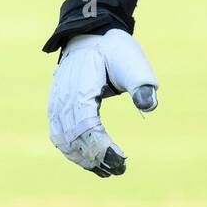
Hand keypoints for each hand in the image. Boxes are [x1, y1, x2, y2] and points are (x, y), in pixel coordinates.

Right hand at [48, 28, 158, 176]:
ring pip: (65, 141)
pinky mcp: (56, 108)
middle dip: (96, 157)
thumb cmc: (114, 49)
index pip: (87, 128)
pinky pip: (60, 136)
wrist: (90, 35)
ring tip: (108, 171)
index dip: (102, 148)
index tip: (122, 160)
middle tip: (120, 169)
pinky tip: (92, 161)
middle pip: (74, 140)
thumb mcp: (132, 60)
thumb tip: (149, 105)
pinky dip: (74, 151)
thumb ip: (141, 83)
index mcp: (80, 89)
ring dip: (84, 159)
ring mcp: (56, 105)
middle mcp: (63, 100)